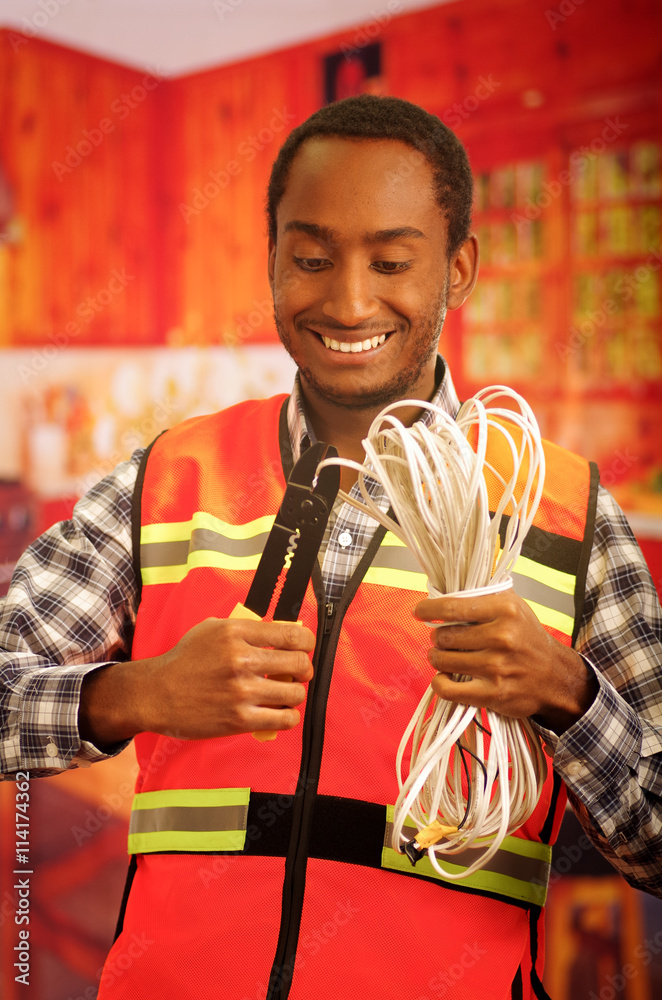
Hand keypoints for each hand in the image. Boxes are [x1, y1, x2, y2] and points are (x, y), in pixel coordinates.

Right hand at [80, 618, 315, 744]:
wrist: (156, 693)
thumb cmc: (185, 661)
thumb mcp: (212, 629)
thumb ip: (247, 628)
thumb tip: (282, 631)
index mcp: (236, 633)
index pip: (292, 634)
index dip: (307, 641)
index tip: (305, 647)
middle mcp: (241, 660)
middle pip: (299, 663)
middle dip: (304, 669)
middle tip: (297, 672)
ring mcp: (241, 691)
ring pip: (295, 693)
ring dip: (295, 693)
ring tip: (285, 693)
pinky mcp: (239, 719)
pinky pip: (284, 719)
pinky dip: (288, 716)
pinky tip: (280, 712)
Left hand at [413, 590, 597, 733]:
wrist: (555, 677)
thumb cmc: (527, 638)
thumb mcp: (514, 606)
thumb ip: (483, 595)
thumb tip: (446, 587)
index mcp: (506, 610)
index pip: (453, 606)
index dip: (429, 609)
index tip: (419, 612)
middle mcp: (502, 637)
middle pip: (445, 635)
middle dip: (437, 638)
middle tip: (442, 639)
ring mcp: (497, 667)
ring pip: (443, 660)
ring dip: (436, 658)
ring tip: (442, 656)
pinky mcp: (493, 693)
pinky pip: (448, 689)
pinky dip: (440, 683)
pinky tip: (444, 677)